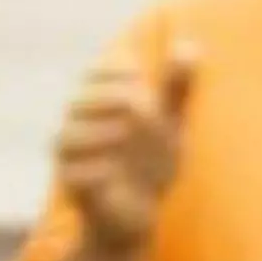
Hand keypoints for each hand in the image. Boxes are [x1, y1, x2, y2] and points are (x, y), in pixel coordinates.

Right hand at [56, 39, 197, 251]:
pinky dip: (93, 170)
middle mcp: (76, 124)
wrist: (138, 215)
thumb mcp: (171, 124)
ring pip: (70, 134)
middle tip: (143, 104)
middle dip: (111, 99)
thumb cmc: (152, 163)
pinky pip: (74, 174)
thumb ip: (177, 87)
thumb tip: (192, 45)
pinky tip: (113, 170)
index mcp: (97, 103)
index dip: (113, 70)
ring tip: (126, 132)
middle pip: (82, 100)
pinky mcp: (71, 186)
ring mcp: (70, 155)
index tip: (138, 74)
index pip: (96, 73)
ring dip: (100, 131)